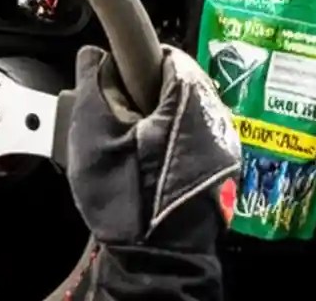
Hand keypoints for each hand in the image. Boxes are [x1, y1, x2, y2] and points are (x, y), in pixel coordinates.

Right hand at [66, 45, 240, 250]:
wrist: (156, 260)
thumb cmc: (127, 198)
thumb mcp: (92, 133)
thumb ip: (91, 84)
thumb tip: (93, 56)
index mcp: (188, 100)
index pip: (167, 54)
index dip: (135, 61)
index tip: (115, 78)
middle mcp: (216, 119)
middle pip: (180, 84)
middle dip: (147, 93)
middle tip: (117, 114)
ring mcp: (224, 148)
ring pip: (188, 113)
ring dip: (160, 118)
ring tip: (130, 142)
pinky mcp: (222, 172)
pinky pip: (196, 139)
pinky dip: (173, 141)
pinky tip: (148, 163)